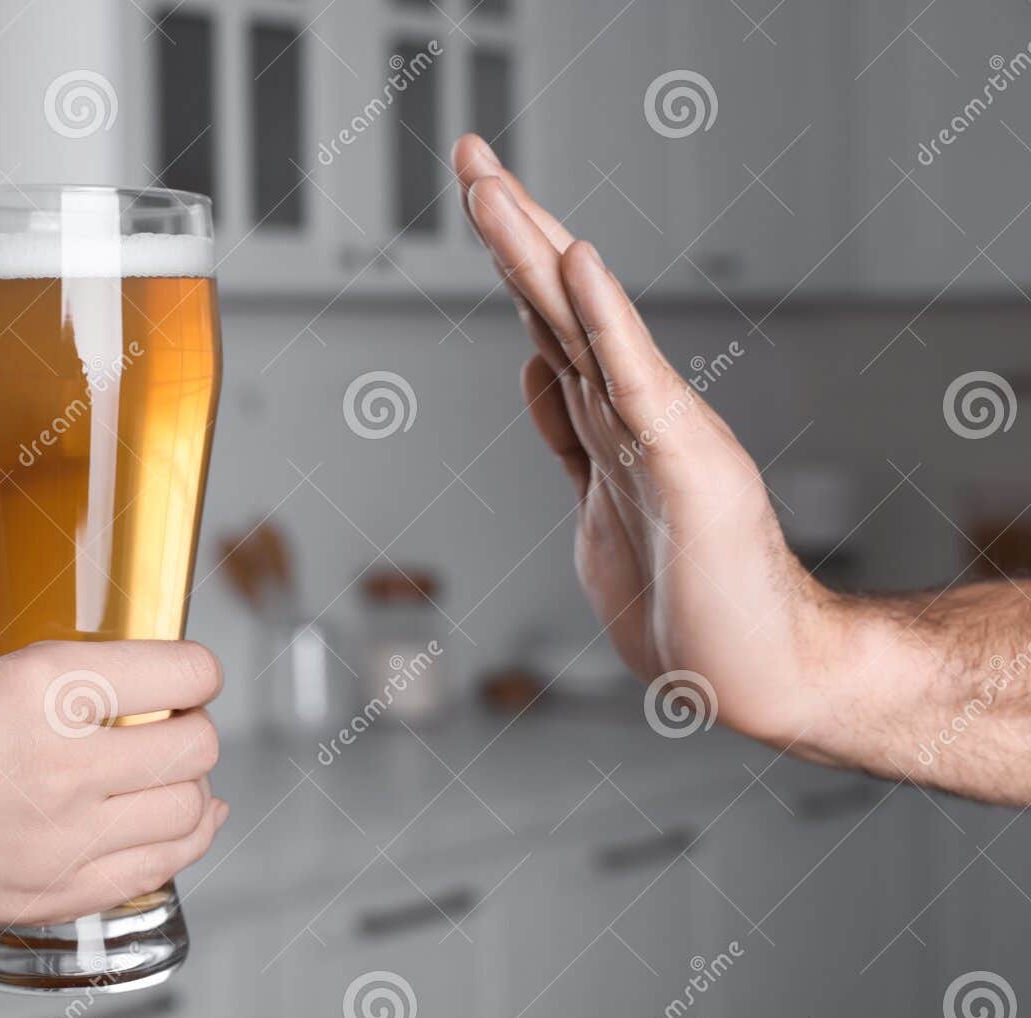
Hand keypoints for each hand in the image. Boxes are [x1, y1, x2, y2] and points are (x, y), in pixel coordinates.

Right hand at [0, 639, 228, 933]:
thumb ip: (38, 684)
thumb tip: (96, 694)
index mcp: (39, 688)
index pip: (184, 673)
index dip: (196, 668)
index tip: (188, 672)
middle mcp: (61, 767)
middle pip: (195, 747)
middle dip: (191, 727)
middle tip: (172, 719)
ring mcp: (55, 842)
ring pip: (187, 813)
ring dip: (186, 788)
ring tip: (162, 773)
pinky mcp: (41, 897)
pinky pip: (151, 873)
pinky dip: (174, 845)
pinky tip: (166, 826)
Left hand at [451, 134, 848, 749]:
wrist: (748, 669)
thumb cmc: (684, 594)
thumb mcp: (598, 499)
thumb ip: (569, 433)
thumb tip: (535, 369)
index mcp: (606, 418)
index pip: (547, 319)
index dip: (509, 256)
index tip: (477, 192)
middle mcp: (630, 408)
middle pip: (555, 301)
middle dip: (508, 225)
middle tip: (468, 152)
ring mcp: (656, 430)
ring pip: (579, 325)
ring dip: (530, 251)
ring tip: (490, 186)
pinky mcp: (680, 464)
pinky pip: (629, 380)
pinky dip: (602, 319)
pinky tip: (577, 261)